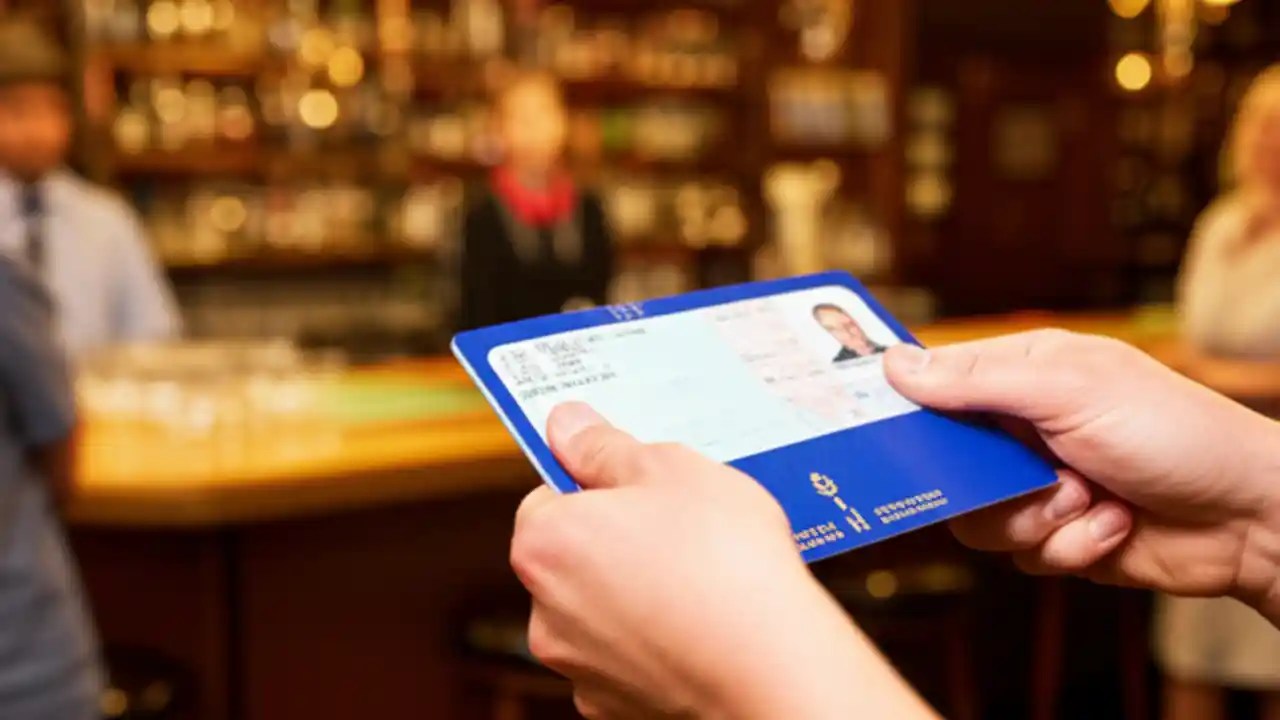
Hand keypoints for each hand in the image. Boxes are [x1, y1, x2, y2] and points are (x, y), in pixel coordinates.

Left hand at [511, 403, 934, 718]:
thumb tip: (565, 425)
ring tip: (701, 581)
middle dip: (617, 540)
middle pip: (572, 556)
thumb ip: (604, 446)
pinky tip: (701, 629)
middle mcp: (544, 611)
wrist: (774, 666)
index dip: (599, 486)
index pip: (548, 496)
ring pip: (600, 611)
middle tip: (682, 529)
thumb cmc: (725, 560)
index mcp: (545, 542)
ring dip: (634, 594)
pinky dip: (655, 644)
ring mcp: (578, 666)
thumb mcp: (670, 469)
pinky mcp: (614, 707)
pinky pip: (628, 659)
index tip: (644, 488)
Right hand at [883, 330, 1279, 619]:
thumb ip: (978, 380)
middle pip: (946, 464)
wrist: (1249, 516)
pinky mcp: (1059, 535)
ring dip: (1036, 518)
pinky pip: (1022, 554)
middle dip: (986, 484)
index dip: (909, 410)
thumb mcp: (1069, 389)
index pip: (937, 385)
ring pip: (978, 520)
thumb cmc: (1172, 431)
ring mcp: (1038, 484)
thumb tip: (895, 365)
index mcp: (1023, 373)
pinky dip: (1071, 544)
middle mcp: (1023, 428)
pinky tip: (1114, 524)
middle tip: (1021, 478)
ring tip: (1088, 498)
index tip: (885, 432)